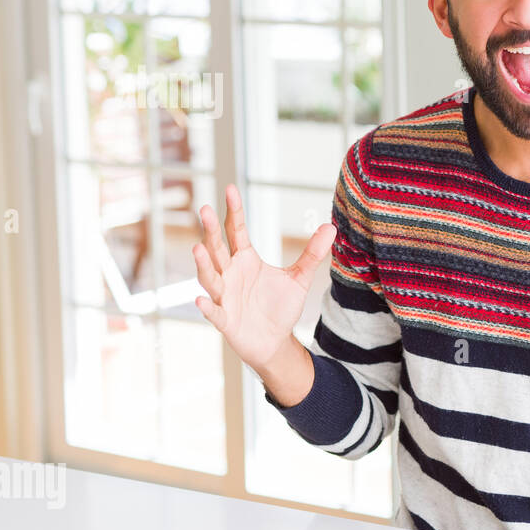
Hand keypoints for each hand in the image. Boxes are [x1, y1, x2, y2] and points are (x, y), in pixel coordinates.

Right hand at [192, 183, 335, 371]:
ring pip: (210, 277)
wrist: (274, 340)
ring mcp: (224, 296)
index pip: (236, 230)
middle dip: (211, 230)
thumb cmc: (280, 307)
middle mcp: (230, 274)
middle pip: (217, 248)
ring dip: (203, 264)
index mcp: (245, 259)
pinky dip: (207, 306)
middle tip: (204, 209)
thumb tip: (330, 227)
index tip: (231, 189)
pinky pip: (214, 312)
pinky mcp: (225, 319)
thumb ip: (312, 254)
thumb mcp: (299, 278)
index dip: (234, 211)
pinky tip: (200, 299)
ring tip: (198, 247)